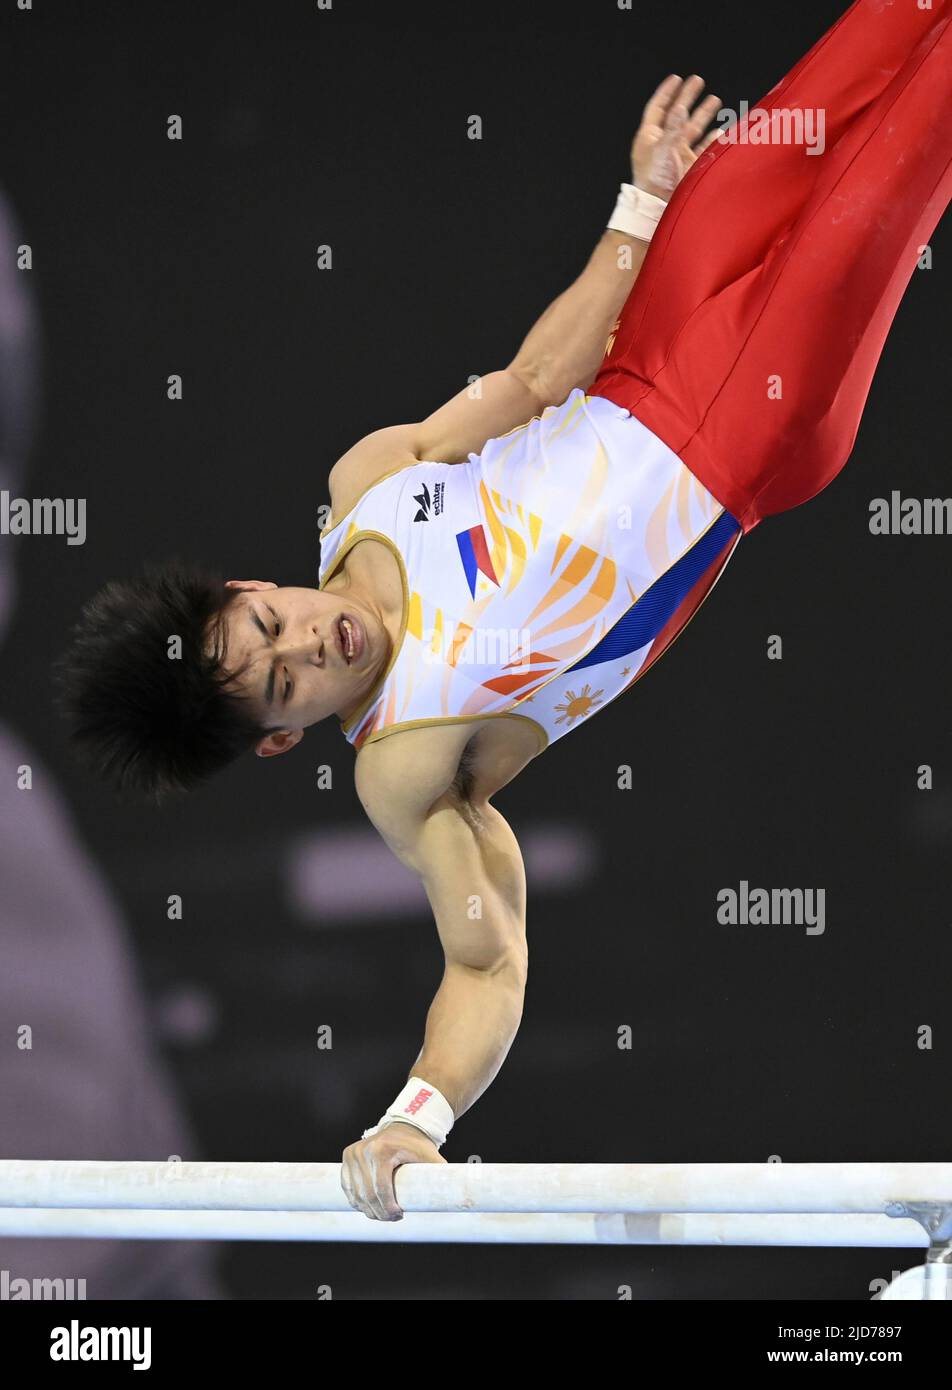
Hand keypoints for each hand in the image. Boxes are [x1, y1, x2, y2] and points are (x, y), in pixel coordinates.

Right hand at [341, 1121, 446, 1220]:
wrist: (403, 1126)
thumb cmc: (418, 1145)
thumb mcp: (430, 1158)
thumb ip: (441, 1177)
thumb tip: (455, 1199)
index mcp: (382, 1150)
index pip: (381, 1189)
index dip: (388, 1208)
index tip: (399, 1216)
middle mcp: (363, 1150)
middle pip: (368, 1194)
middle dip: (379, 1213)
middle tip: (392, 1219)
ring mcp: (353, 1153)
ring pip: (356, 1194)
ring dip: (368, 1210)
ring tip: (382, 1215)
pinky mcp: (347, 1157)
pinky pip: (348, 1187)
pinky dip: (357, 1201)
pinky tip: (368, 1207)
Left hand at [632, 73, 722, 201]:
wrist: (658, 208)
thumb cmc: (653, 181)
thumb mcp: (662, 149)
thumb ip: (674, 127)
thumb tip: (680, 107)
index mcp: (650, 137)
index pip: (658, 108)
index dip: (667, 92)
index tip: (677, 78)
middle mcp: (664, 143)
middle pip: (677, 114)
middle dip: (688, 97)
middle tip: (698, 81)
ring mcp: (677, 155)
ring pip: (693, 129)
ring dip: (703, 114)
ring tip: (715, 100)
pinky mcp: (689, 166)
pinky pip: (703, 148)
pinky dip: (712, 139)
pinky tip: (720, 131)